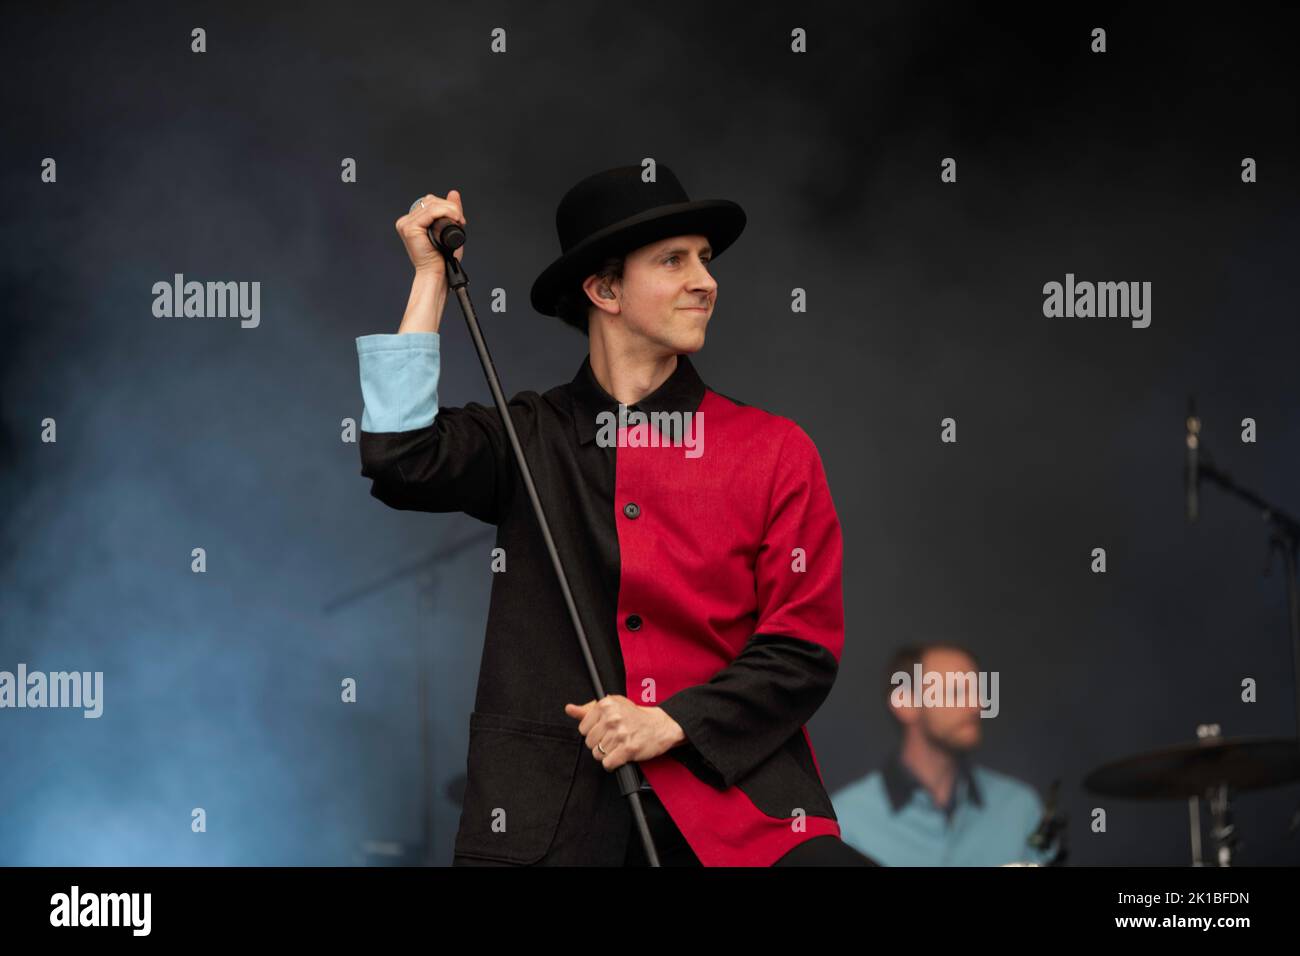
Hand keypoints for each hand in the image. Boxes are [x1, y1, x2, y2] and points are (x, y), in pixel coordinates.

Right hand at [395, 189, 466, 276]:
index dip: (446, 206)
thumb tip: (453, 193)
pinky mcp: (409, 228)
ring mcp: (406, 224)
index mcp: (414, 221)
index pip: (430, 202)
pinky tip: (454, 218)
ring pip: (431, 204)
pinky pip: (430, 212)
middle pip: (430, 200)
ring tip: (458, 221)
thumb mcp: (449, 229)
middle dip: (449, 207)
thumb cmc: (442, 258)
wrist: (438, 273)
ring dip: (450, 209)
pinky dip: (445, 212)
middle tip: (460, 220)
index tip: (459, 218)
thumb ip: (451, 211)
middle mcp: (407, 221)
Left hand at [564, 695, 685, 771]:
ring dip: (607, 754)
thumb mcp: (612, 706)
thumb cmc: (635, 716)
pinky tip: (620, 756)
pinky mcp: (628, 749)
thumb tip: (569, 709)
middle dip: (600, 744)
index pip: (583, 728)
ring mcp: (620, 733)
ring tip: (618, 746)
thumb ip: (588, 709)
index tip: (604, 730)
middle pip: (589, 742)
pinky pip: (607, 764)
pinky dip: (612, 764)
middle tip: (613, 738)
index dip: (593, 732)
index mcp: (606, 705)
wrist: (660, 726)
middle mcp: (612, 717)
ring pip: (597, 754)